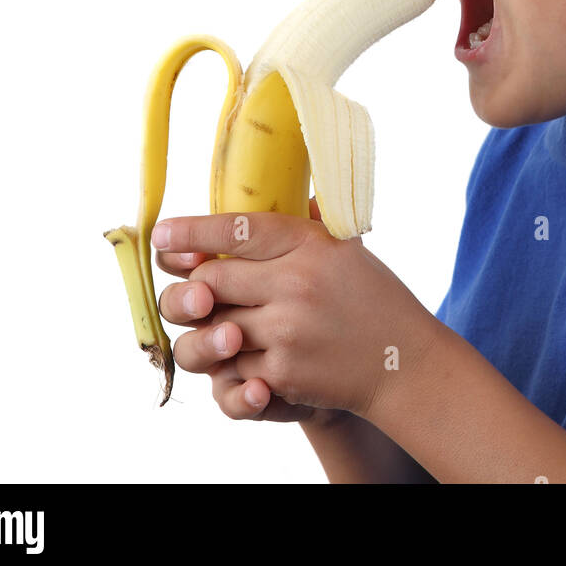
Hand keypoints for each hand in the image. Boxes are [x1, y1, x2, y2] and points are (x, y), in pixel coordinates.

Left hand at [152, 201, 434, 421]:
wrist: (404, 362)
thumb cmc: (373, 299)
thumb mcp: (345, 250)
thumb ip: (305, 226)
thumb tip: (267, 191)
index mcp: (310, 245)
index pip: (236, 230)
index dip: (191, 231)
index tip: (161, 234)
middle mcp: (295, 284)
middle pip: (210, 280)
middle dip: (196, 288)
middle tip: (199, 290)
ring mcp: (286, 331)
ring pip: (212, 329)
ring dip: (210, 332)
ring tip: (226, 330)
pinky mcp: (282, 373)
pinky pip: (230, 370)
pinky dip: (234, 366)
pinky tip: (252, 359)